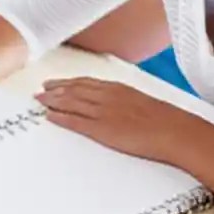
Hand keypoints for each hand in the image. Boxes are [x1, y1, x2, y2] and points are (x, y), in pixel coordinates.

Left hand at [34, 78, 180, 161]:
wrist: (174, 131)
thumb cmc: (165, 119)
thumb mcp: (143, 101)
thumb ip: (127, 100)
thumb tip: (120, 105)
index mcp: (118, 88)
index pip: (85, 82)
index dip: (67, 82)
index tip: (55, 82)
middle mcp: (107, 96)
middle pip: (73, 90)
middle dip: (55, 89)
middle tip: (40, 90)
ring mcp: (103, 112)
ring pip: (70, 103)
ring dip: (52, 101)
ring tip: (40, 101)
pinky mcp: (102, 129)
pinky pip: (75, 122)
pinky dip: (60, 118)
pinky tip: (49, 117)